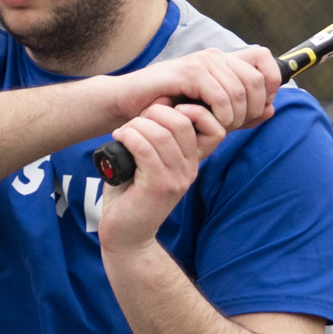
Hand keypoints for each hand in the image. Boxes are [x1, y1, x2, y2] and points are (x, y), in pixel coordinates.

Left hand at [97, 101, 224, 254]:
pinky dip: (129, 136)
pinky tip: (119, 138)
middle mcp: (190, 169)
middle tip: (135, 122)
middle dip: (154, 112)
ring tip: (123, 132)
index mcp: (193, 160)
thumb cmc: (132, 193)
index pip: (213, 125)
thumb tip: (161, 99)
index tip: (161, 111)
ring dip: (136, 125)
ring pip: (161, 133)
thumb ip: (158, 134)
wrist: (126, 235)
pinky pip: (145, 148)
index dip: (190, 108)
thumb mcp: (150, 160)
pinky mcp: (158, 187)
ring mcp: (176, 179)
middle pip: (182, 121)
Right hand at [111, 47, 280, 132]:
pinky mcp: (188, 73)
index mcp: (222, 61)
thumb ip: (240, 113)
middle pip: (257, 79)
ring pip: (240, 90)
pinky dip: (221, 115)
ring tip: (220, 127)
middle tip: (235, 125)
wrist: (128, 105)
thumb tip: (271, 109)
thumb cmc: (165, 110)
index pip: (264, 59)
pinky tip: (212, 123)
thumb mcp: (209, 114)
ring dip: (235, 116)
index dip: (271, 82)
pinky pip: (219, 95)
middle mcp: (214, 56)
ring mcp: (201, 62)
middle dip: (252, 108)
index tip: (260, 106)